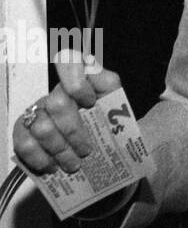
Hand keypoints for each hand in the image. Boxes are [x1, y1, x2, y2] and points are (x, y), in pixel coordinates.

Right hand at [11, 53, 122, 175]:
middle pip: (57, 102)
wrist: (106, 158)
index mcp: (84, 81)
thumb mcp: (125, 111)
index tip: (91, 102)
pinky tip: (52, 166)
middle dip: (73, 131)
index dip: (76, 82)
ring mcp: (39, 111)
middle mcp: (58, 92)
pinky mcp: (24, 131)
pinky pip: (23, 142)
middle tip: (86, 151)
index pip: (69, 61)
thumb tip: (100, 79)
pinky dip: (39, 157)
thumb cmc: (115, 131)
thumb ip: (115, 92)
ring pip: (41, 126)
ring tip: (73, 164)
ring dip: (59, 150)